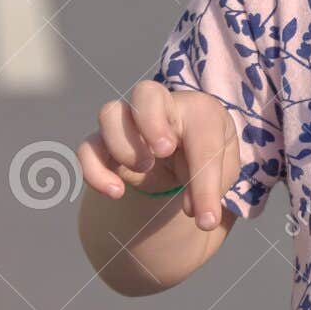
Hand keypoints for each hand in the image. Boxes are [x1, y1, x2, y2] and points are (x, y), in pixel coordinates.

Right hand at [77, 79, 239, 231]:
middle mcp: (160, 108)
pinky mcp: (105, 144)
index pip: (201, 135)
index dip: (205, 180)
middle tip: (165, 151)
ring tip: (145, 168)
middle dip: (151, 120)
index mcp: (197, 110)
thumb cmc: (207, 156)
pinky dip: (94, 170)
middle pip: (145, 92)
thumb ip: (212, 188)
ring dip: (123, 145)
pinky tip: (115, 192)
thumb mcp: (222, 171)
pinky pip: (87, 148)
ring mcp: (128, 123)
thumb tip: (192, 211)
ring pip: (109, 114)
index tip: (206, 217)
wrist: (182, 156)